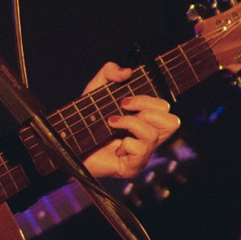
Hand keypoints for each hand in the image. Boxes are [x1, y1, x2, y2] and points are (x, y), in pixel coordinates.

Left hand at [79, 62, 180, 180]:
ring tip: (111, 122)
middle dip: (145, 109)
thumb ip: (109, 73)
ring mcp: (142, 154)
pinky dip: (125, 143)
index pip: (164, 108)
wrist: (69, 145)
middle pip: (171, 121)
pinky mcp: (132, 167)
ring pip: (154, 134)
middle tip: (122, 108)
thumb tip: (127, 72)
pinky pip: (140, 151)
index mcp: (145, 121)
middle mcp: (147, 138)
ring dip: (130, 123)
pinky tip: (113, 146)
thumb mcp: (95, 90)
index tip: (124, 100)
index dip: (148, 100)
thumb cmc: (86, 121)